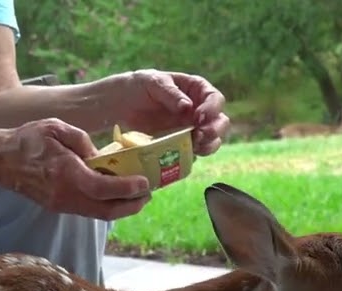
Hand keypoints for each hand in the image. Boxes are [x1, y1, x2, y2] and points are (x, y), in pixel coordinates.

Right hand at [0, 118, 152, 220]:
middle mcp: (64, 194)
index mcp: (65, 172)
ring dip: (122, 209)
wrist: (0, 160)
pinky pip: (89, 211)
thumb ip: (82, 141)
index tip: (145, 183)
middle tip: (148, 194)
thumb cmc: (28, 140)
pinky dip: (107, 206)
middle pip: (106, 210)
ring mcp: (61, 204)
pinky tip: (116, 196)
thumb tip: (103, 157)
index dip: (127, 189)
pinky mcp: (58, 207)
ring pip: (99, 215)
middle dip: (131, 205)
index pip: (102, 188)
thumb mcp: (57, 128)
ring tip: (138, 196)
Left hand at [106, 69, 229, 155]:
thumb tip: (187, 107)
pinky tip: (183, 156)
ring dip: (208, 146)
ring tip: (195, 147)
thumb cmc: (139, 86)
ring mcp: (191, 128)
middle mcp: (199, 110)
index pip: (215, 99)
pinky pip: (194, 152)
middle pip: (220, 122)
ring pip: (212, 140)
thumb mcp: (153, 83)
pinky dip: (192, 156)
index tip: (199, 118)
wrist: (121, 104)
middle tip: (199, 136)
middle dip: (214, 131)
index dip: (212, 109)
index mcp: (196, 90)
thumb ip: (170, 94)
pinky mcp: (181, 143)